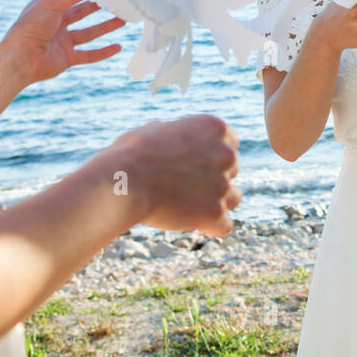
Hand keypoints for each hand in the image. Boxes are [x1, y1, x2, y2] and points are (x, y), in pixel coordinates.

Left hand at [0, 0, 125, 91]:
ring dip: (106, 26)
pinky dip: (103, 52)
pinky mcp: (67, 57)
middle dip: (98, 5)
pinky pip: (89, 54)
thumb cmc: (29, 27)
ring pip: (89, 32)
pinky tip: (118, 47)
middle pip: (81, 11)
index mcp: (47, 5)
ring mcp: (62, 40)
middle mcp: (55, 22)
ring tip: (123, 19)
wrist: (20, 60)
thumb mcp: (53, 3)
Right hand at [114, 114, 241, 235]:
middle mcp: (226, 154)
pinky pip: (225, 226)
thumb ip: (172, 133)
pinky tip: (196, 225)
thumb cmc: (130, 155)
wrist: (122, 181)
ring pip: (233, 198)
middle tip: (184, 188)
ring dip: (216, 203)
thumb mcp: (154, 131)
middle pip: (232, 171)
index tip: (193, 167)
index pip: (230, 144)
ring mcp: (222, 184)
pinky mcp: (215, 212)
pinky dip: (211, 227)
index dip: (212, 158)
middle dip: (213, 180)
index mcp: (215, 128)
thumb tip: (165, 131)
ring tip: (189, 207)